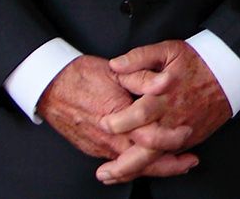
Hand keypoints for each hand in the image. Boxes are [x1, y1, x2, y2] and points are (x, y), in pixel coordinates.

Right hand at [36, 55, 196, 179]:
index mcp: (119, 117)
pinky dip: (134, 166)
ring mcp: (99, 146)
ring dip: (153, 167)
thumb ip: (144, 78)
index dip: (172, 138)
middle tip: (189, 163)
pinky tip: (146, 162)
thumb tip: (167, 81)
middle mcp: (108, 138)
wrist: (50, 85)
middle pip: (143, 161)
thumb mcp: (118, 71)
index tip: (189, 134)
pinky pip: (117, 163)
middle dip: (169, 166)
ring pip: (130, 166)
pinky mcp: (92, 148)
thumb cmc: (83, 76)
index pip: (151, 136)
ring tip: (176, 166)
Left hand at [100, 41, 230, 184]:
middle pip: (147, 147)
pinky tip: (136, 169)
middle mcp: (173, 117)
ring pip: (158, 157)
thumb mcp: (168, 50)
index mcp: (164, 95)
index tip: (102, 124)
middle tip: (103, 172)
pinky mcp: (191, 138)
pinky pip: (170, 156)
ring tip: (114, 176)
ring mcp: (183, 130)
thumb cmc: (197, 60)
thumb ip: (139, 57)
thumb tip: (115, 65)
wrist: (229, 72)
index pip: (138, 114)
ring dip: (135, 169)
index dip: (118, 122)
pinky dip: (153, 166)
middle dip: (123, 164)